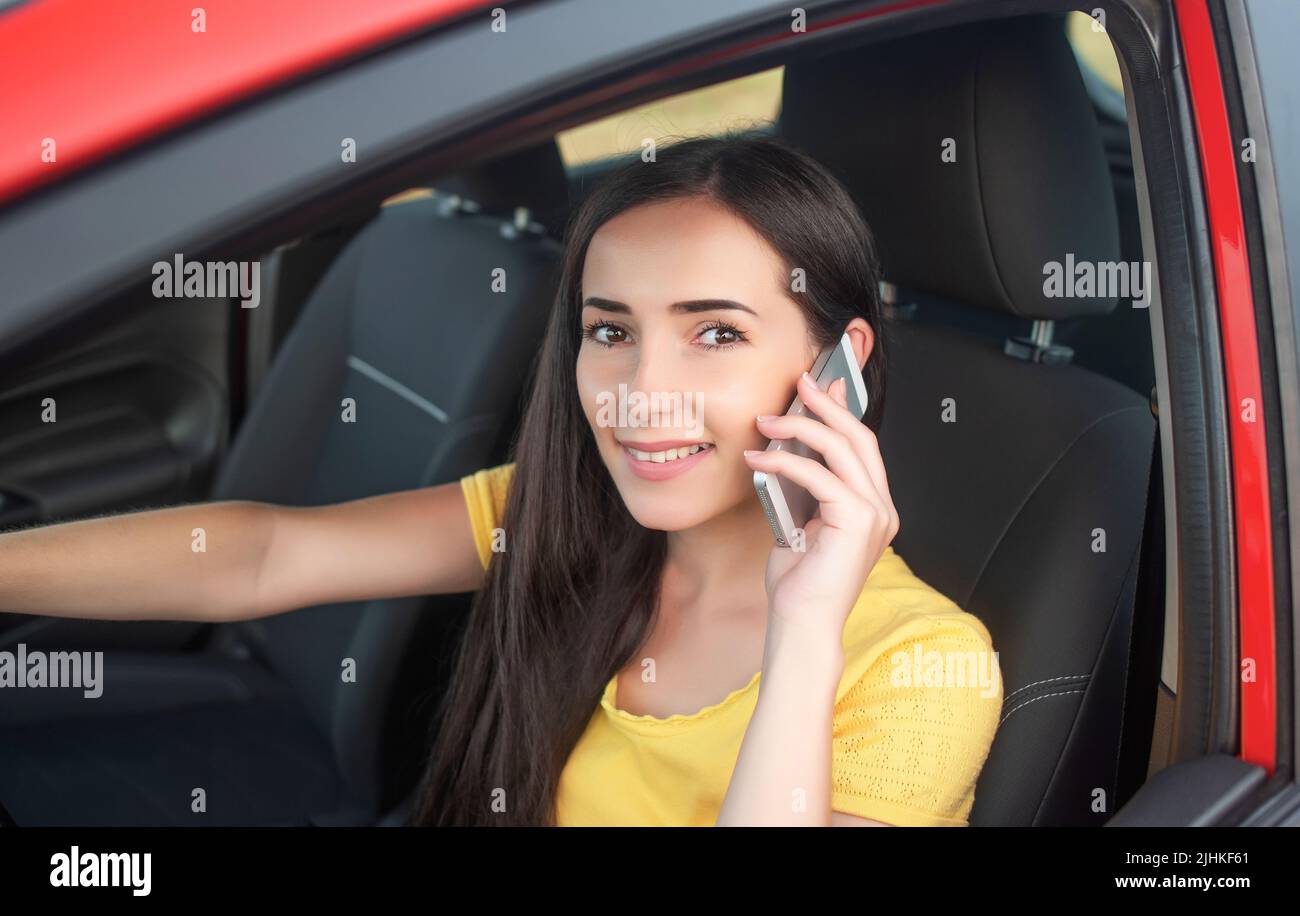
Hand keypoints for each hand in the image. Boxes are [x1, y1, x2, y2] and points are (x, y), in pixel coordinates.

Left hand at [743, 371, 899, 638]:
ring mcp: (876, 514)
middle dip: (828, 404)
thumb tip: (788, 449)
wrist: (802, 624)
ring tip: (768, 419)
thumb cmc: (798, 584)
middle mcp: (883, 508)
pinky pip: (819, 475)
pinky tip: (759, 459)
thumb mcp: (800, 522)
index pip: (862, 448)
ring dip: (802, 426)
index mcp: (874, 508)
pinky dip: (786, 462)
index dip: (842, 412)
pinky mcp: (858, 520)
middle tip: (800, 382)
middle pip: (859, 439)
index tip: (820, 385)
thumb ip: (804, 489)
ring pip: (842, 449)